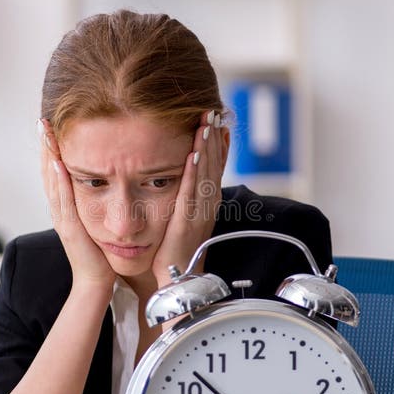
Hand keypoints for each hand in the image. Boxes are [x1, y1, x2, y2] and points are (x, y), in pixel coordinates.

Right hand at [38, 119, 114, 291]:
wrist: (97, 282)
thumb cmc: (100, 254)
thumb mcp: (96, 222)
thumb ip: (95, 203)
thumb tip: (102, 183)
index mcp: (66, 207)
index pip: (55, 173)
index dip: (51, 149)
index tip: (50, 127)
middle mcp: (60, 210)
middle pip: (48, 172)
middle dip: (45, 146)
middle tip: (42, 122)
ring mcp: (62, 219)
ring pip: (52, 182)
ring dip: (47, 156)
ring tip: (45, 134)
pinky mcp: (69, 229)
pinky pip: (63, 200)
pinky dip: (59, 180)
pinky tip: (57, 162)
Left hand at [152, 110, 226, 286]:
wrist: (176, 281)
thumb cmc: (175, 250)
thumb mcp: (183, 218)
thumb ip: (185, 198)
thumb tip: (183, 176)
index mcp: (207, 204)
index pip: (215, 168)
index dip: (218, 144)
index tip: (218, 122)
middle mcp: (208, 206)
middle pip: (214, 166)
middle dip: (214, 138)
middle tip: (214, 112)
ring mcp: (200, 215)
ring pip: (205, 175)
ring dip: (206, 148)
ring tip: (206, 124)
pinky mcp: (187, 223)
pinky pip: (191, 193)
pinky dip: (193, 172)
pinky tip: (192, 153)